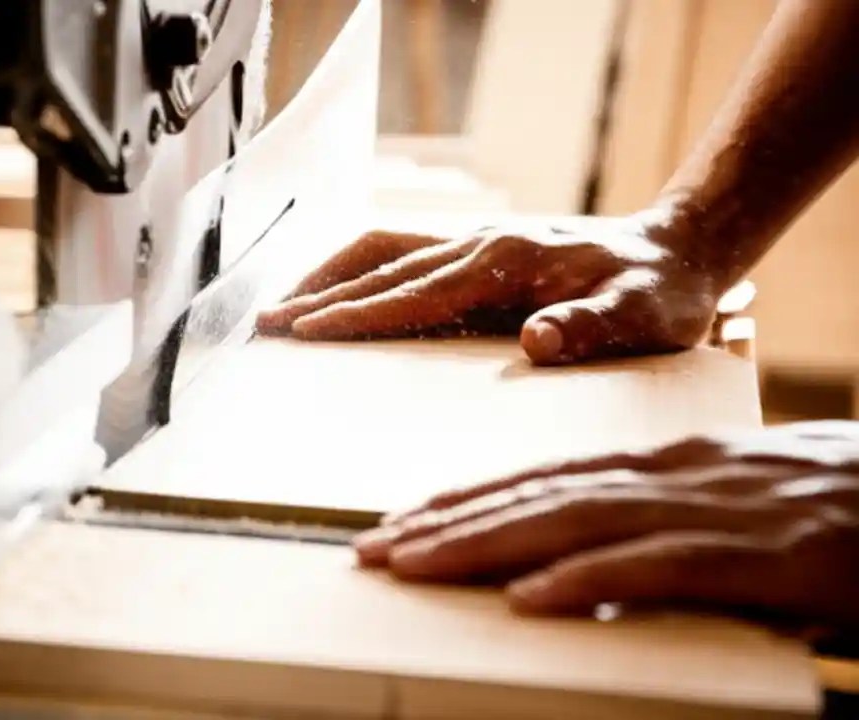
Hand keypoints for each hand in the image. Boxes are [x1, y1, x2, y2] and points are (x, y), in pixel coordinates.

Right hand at [255, 215, 722, 364]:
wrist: (676, 249)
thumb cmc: (660, 292)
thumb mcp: (646, 316)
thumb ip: (593, 327)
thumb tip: (538, 344)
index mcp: (509, 262)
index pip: (417, 291)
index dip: (359, 313)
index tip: (309, 330)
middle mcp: (480, 244)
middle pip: (383, 268)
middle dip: (321, 297)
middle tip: (267, 326)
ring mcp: (474, 243)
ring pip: (383, 251)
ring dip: (329, 277)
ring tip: (283, 308)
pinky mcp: (474, 252)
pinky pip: (401, 253)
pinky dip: (357, 271)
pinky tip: (337, 293)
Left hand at [353, 421, 858, 629]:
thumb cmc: (840, 510)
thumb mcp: (739, 509)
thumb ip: (664, 529)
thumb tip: (590, 569)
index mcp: (668, 464)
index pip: (546, 477)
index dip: (470, 497)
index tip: (404, 517)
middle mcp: (677, 476)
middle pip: (538, 494)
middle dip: (449, 521)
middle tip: (373, 546)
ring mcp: (717, 509)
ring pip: (577, 521)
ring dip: (487, 543)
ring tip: (414, 563)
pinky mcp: (763, 555)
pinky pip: (659, 567)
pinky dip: (591, 579)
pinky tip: (531, 599)